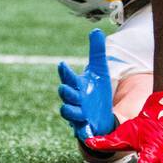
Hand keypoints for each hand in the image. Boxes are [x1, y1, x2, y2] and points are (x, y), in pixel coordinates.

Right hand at [57, 28, 116, 142]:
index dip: (65, 72)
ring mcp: (77, 114)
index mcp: (77, 85)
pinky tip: (86, 132)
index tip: (62, 64)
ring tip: (80, 111)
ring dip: (71, 111)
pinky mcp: (84, 127)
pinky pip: (81, 131)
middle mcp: (74, 99)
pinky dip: (82, 132)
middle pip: (65, 95)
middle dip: (65, 92)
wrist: (100, 114)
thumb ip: (96, 51)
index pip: (68, 77)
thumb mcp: (100, 70)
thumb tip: (96, 30)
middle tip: (65, 88)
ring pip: (68, 113)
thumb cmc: (96, 90)